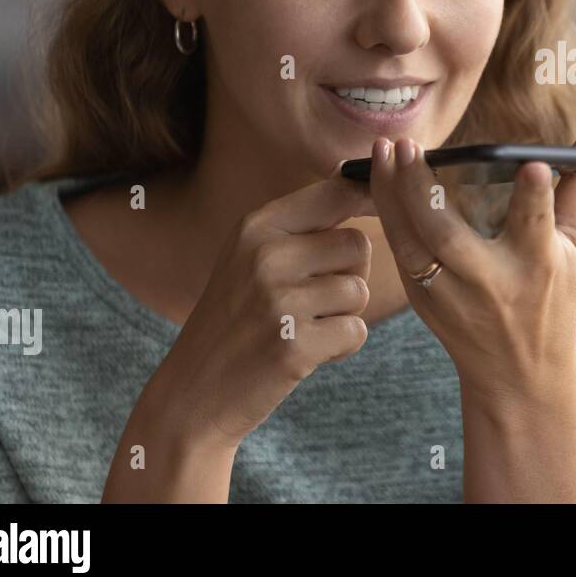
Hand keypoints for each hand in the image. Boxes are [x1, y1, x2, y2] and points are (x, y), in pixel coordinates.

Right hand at [149, 177, 379, 448]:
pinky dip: (341, 347)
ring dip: (344, 314)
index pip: (336, 193)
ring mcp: (278, 300)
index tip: (383, 209)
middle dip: (350, 275)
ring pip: (359, 290)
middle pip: (357, 245)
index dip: (370, 199)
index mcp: (256, 226)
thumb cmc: (236, 321)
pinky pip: (356, 331)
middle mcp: (266, 255)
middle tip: (314, 301)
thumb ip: (303, 225)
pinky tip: (305, 354)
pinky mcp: (293, 345)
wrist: (192, 394)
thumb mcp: (252, 258)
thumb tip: (366, 181)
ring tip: (303, 328)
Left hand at [368, 116, 575, 403]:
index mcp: (539, 265)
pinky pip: (398, 252)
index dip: (537, 197)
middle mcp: (492, 282)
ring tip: (381, 150)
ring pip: (411, 244)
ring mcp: (451, 296)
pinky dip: (385, 213)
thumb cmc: (553, 296)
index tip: (532, 165)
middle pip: (449, 235)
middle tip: (409, 144)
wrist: (519, 374)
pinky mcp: (423, 302)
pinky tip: (376, 177)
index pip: (537, 226)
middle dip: (423, 189)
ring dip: (390, 195)